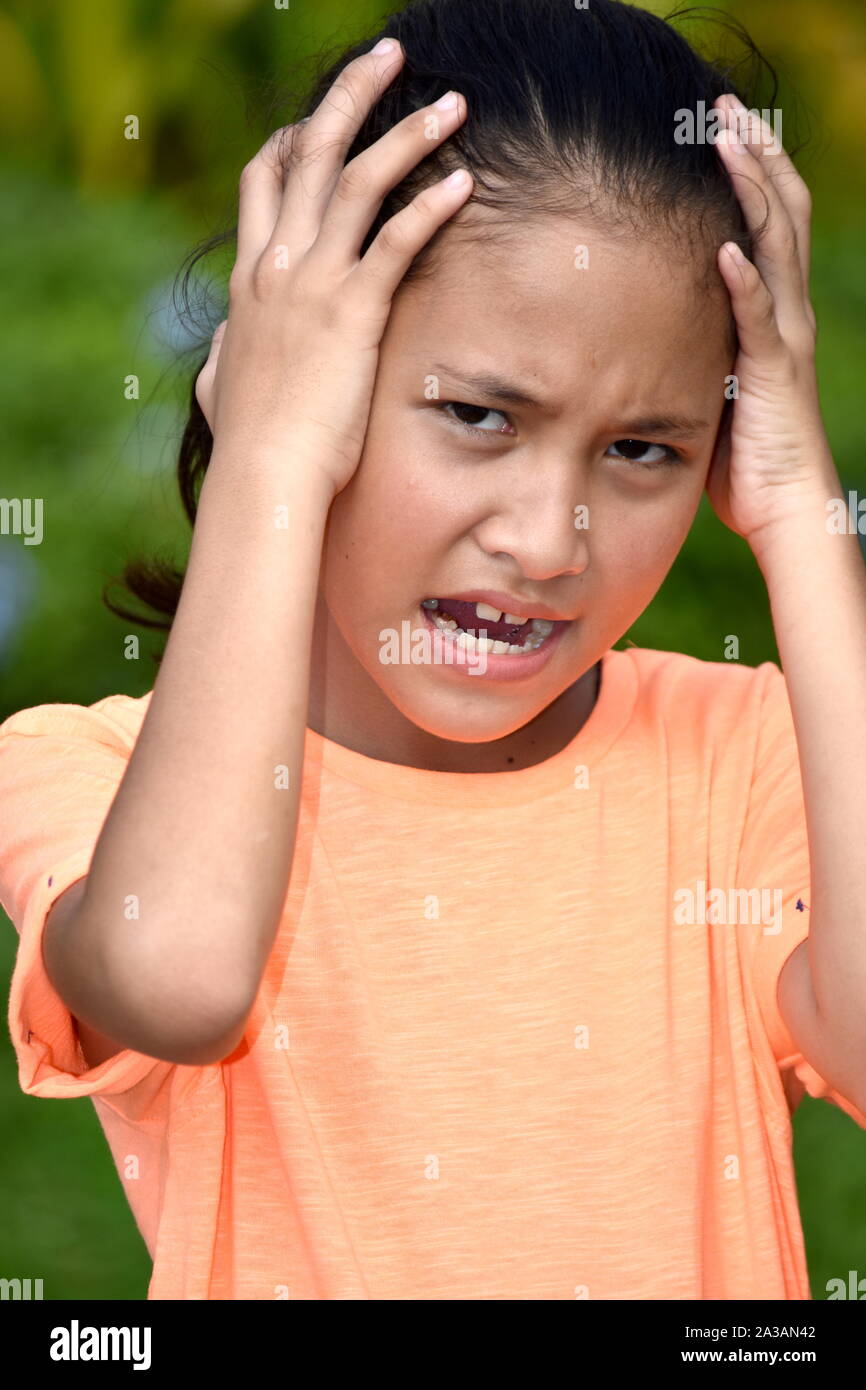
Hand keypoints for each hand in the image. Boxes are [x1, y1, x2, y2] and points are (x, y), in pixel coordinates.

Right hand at [194, 38, 472, 496]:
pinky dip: (431, 205)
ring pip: (359, 180)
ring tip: (451, 102)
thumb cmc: (249, 444)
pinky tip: (466, 183)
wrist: (263, 476)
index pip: (264, 181)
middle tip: (388, 54)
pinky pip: (396, 240)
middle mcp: (276, 265)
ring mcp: (312, 283)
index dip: (293, 139)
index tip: (321, 120)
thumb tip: (219, 346)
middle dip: (350, 93)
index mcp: (249, 280)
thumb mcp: (220, 386)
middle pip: (311, 152)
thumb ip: (223, 354)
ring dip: (407, 132)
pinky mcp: (351, 312)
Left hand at [705, 96, 837, 551]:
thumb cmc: (743, 460)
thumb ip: (691, 352)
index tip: (718, 130)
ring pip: (777, 246)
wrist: (786, 509)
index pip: (768, 224)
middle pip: (781, 213)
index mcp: (772, 314)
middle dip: (754, 156)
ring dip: (753, 192)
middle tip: (722, 106)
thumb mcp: (711, 389)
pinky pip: (762, 320)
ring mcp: (785, 340)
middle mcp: (787, 315)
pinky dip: (746, 282)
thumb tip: (641, 337)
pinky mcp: (775, 375)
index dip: (749, 173)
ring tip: (728, 141)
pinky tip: (726, 248)